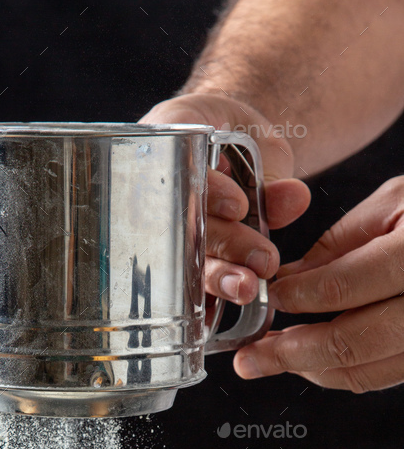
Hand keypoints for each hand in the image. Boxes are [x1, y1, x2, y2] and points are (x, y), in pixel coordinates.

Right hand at [140, 92, 309, 303]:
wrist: (226, 141)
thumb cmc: (237, 132)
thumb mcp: (259, 140)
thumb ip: (271, 172)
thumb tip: (294, 198)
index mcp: (167, 141)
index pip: (182, 170)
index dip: (209, 193)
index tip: (239, 207)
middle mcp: (153, 187)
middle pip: (185, 224)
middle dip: (226, 245)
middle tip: (262, 260)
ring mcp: (162, 226)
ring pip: (187, 257)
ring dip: (220, 276)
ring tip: (248, 288)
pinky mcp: (180, 256)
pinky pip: (187, 281)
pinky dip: (203, 299)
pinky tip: (214, 316)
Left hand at [234, 177, 403, 391]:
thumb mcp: (396, 201)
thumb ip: (340, 243)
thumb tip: (290, 280)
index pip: (344, 287)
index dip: (298, 298)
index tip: (270, 298)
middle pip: (352, 343)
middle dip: (290, 354)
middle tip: (250, 359)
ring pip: (367, 371)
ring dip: (312, 370)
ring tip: (273, 362)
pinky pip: (386, 375)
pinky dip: (344, 372)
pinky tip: (313, 361)